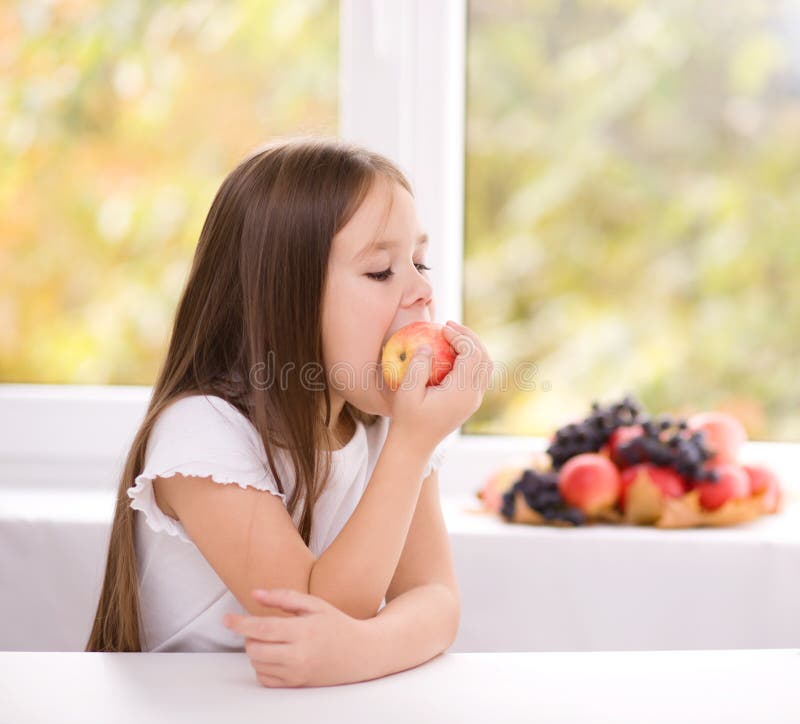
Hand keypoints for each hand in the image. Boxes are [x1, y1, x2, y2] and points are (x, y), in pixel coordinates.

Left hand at [223, 588, 369, 687]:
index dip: (240, 624)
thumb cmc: (337, 625)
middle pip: (255, 649)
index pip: (261, 629)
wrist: (360, 653)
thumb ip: (283, 598)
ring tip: (270, 639)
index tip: (226, 619)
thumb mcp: (314, 604)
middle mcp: (298, 655)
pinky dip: (262, 666)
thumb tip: (255, 594)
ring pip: (258, 664)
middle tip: (259, 626)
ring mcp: (297, 673)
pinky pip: (266, 679)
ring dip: (255, 650)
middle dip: (249, 636)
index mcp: (303, 631)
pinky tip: (274, 655)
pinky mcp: (296, 685)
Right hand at [390, 320, 492, 450]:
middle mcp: (473, 396)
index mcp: (461, 392)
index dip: (460, 337)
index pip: (472, 355)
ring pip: (486, 366)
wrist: (414, 445)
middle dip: (469, 337)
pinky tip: (452, 352)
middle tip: (449, 325)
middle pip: (484, 357)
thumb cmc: (406, 419)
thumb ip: (417, 368)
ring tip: (453, 335)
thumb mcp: (406, 392)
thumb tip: (428, 346)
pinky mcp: (470, 402)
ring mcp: (474, 400)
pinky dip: (471, 358)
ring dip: (473, 346)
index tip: (441, 329)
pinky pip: (478, 374)